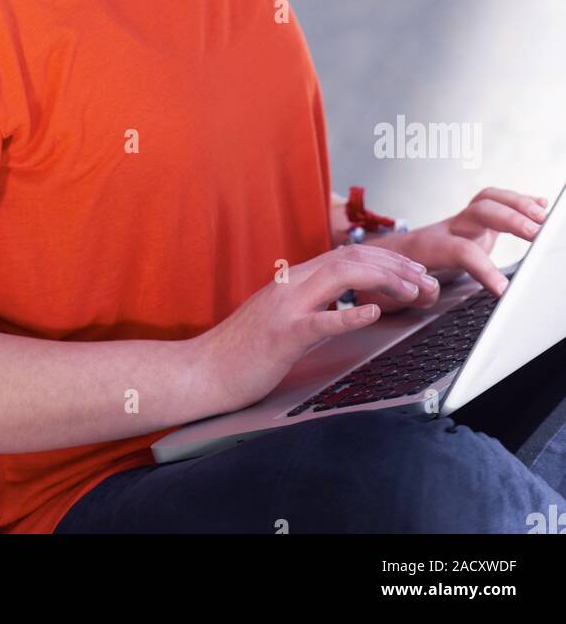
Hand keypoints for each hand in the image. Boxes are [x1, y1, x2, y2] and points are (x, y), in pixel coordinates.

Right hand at [192, 244, 433, 415]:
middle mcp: (291, 284)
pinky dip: (349, 314)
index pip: (347, 255)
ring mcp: (285, 306)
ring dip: (384, 279)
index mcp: (293, 280)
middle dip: (395, 264)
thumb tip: (345, 302)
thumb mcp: (280, 317)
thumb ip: (309, 303)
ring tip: (413, 289)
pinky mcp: (282, 335)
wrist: (201, 371)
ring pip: (341, 276)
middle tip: (426, 278)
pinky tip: (372, 312)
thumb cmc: (240, 352)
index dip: (386, 259)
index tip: (414, 271)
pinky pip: (320, 320)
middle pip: (351, 257)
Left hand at [360, 187, 548, 310]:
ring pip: (488, 201)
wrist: (374, 256)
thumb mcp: (392, 291)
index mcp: (427, 246)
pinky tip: (538, 205)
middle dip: (511, 219)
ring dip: (518, 204)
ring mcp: (458, 224)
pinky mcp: (468, 226)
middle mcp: (445, 228)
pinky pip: (492, 205)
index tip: (503, 289)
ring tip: (543, 216)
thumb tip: (430, 289)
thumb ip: (415, 292)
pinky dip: (517, 202)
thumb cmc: (383, 274)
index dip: (484, 267)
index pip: (462, 250)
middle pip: (481, 212)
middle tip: (537, 234)